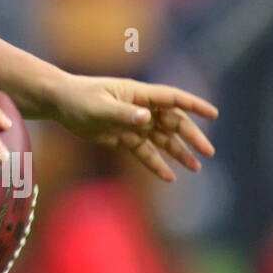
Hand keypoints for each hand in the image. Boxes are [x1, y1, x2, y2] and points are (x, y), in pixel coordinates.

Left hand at [43, 74, 218, 181]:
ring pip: (161, 139)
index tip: (213, 114)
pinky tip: (169, 177)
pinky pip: (143, 152)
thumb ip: (123, 114)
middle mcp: (139, 108)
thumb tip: (147, 119)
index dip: (193, 105)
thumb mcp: (99, 107)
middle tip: (208, 152)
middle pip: (172, 122)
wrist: (58, 103)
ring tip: (196, 167)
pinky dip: (156, 164)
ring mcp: (132, 123)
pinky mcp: (122, 137)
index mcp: (137, 95)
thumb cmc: (78, 98)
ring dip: (178, 152)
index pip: (172, 98)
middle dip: (191, 136)